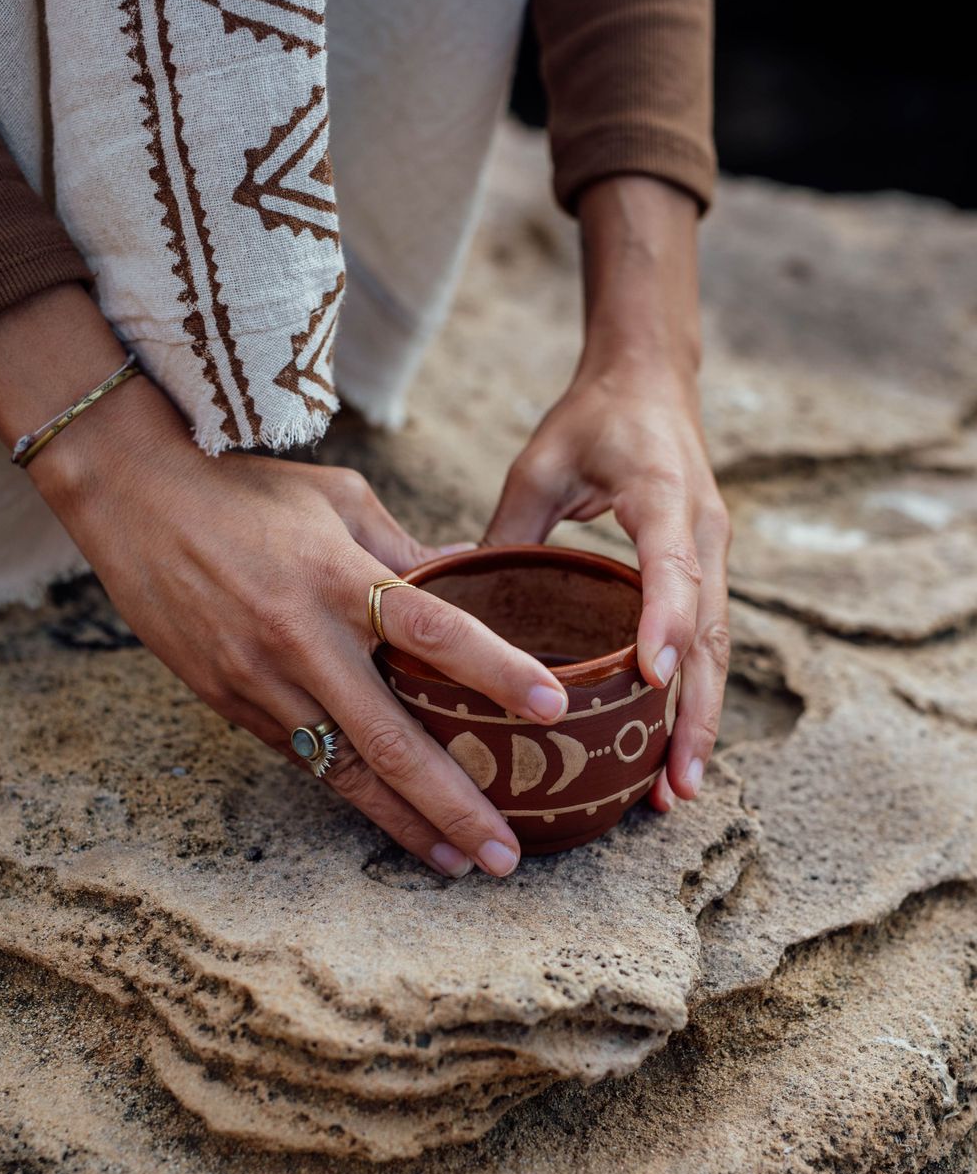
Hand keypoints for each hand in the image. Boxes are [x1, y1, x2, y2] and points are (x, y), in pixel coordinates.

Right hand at [0, 287, 569, 878]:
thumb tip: (471, 573)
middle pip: (391, 737)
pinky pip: (304, 758)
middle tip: (505, 854)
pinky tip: (394, 819)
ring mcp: (261, 682)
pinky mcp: (230, 704)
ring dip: (406, 823)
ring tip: (459, 862)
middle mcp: (302, 641)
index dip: (495, 668)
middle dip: (453, 803)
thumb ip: (405, 549)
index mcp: (338, 577)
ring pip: (345, 770)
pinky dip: (354, 792)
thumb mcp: (339, 499)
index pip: (433, 628)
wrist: (132, 500)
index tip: (552, 706)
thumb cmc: (246, 491)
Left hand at [484, 176, 730, 809]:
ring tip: (676, 790)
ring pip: (714, 650)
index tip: (653, 675)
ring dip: (699, 721)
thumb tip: (460, 608)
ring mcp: (712, 556)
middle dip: (693, 712)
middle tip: (673, 783)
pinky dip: (692, 698)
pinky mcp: (705, 573)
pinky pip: (705, 644)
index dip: (665, 619)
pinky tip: (673, 750)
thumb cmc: (593, 419)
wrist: (651, 382)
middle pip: (708, 633)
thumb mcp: (540, 462)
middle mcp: (702, 532)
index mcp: (664, 495)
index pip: (672, 563)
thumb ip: (509, 528)